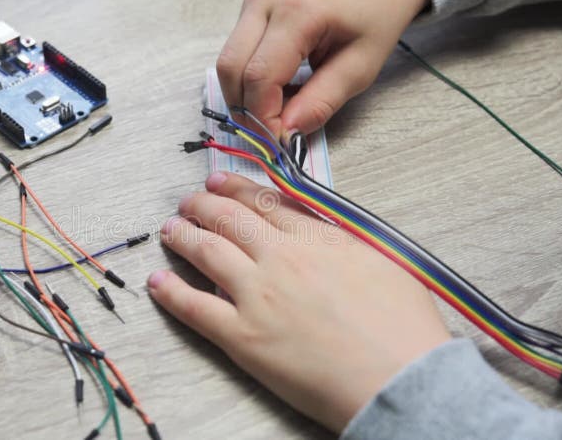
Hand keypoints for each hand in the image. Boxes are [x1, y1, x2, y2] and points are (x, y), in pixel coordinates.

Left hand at [148, 172, 449, 431]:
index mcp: (318, 238)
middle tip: (189, 202)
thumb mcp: (385, 262)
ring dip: (182, 236)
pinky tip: (158, 282)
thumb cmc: (403, 328)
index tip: (219, 182)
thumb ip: (346, 241)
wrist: (399, 378)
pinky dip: (170, 292)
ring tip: (170, 230)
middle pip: (229, 219)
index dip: (236, 190)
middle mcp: (280, 257)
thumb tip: (323, 230)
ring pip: (206, 252)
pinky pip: (194, 307)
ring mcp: (256, 295)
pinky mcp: (242, 336)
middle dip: (202, 205)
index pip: (266, 203)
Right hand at [217, 0, 428, 136]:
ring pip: (228, 59)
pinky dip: (249, 75)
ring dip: (245, 92)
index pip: (259, 78)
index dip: (263, 118)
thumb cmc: (378, 11)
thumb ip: (321, 102)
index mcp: (298, 11)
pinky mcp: (253, 1)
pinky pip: (236, 47)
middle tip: (272, 131)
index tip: (278, 142)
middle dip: (245, 108)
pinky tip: (276, 84)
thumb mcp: (360, 66)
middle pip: (230, 69)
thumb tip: (287, 133)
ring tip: (278, 106)